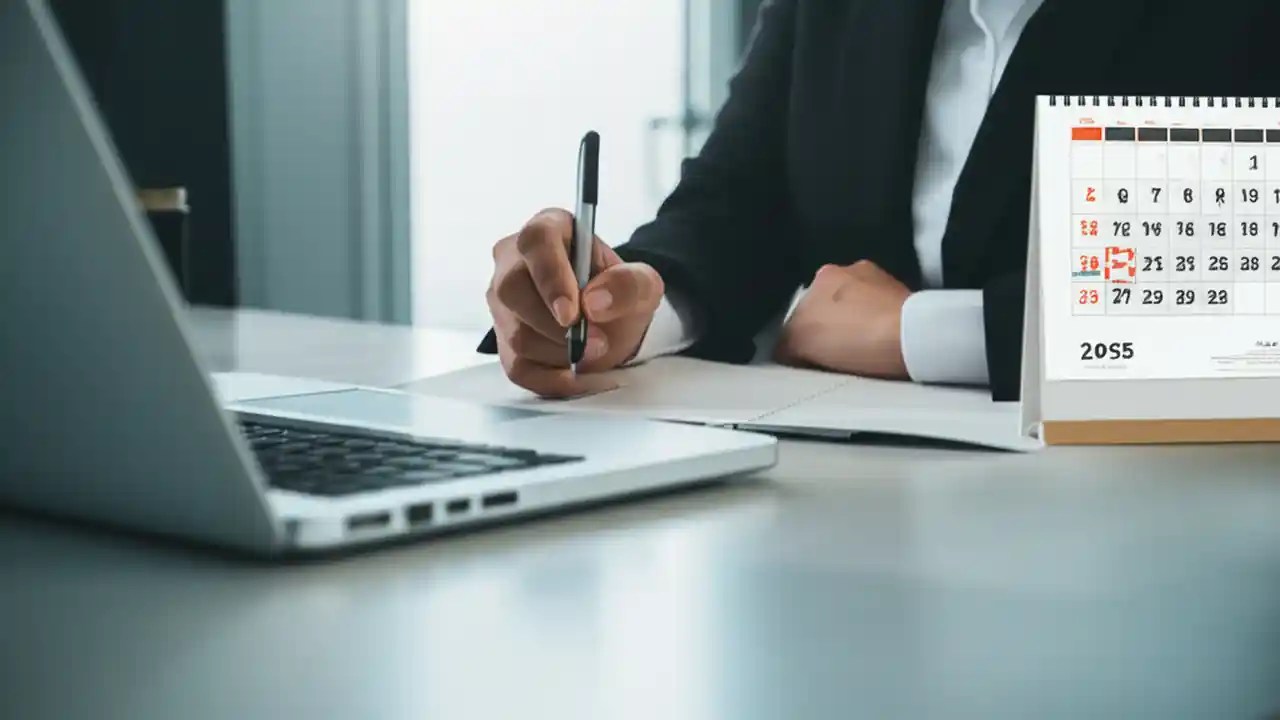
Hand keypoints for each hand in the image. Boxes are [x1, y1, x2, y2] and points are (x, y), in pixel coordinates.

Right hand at [487, 209, 664, 397]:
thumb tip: (594, 301)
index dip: (550, 277)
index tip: (572, 313)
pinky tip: (578, 376)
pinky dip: (552, 379)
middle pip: (512, 289)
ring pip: (516, 333)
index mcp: (549, 229)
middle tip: (597, 342)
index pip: (536, 240)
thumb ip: (629, 284)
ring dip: (561, 352)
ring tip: (595, 352)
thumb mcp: (643, 285)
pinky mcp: (502, 339)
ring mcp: (503, 302)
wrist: (612, 325)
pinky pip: (516, 367)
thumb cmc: (618, 294)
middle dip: (557, 326)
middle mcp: (514, 261)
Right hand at [774, 260, 911, 379]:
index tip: (808, 354)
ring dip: (857, 329)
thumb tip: (784, 349)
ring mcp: (885, 282)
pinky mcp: (909, 299)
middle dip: (831, 328)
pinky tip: (881, 350)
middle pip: (832, 306)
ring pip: (860, 311)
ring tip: (861, 357)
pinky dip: (880, 332)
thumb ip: (784, 342)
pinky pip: (884, 318)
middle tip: (833, 357)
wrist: (913, 338)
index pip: (803, 306)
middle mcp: (854, 269)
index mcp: (824, 274)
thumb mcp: (799, 342)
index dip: (802, 333)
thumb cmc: (853, 335)